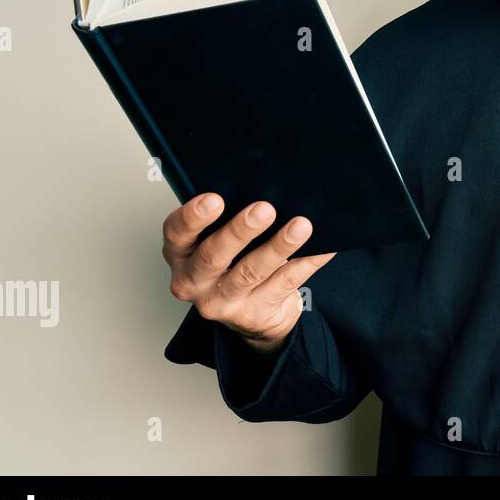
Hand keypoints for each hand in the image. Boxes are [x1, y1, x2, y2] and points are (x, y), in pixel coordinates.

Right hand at [162, 193, 336, 353]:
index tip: (215, 199)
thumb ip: (229, 217)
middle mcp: (193, 280)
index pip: (177, 233)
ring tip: (300, 226)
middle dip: (240, 231)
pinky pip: (284, 283)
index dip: (193, 216)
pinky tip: (322, 247)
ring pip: (250, 272)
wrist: (253, 311)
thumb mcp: (220, 240)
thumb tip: (265, 186)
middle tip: (264, 210)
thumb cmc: (235, 261)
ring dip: (277, 247)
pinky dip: (306, 262)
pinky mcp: (253, 313)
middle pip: (213, 255)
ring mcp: (222, 301)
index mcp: (181, 253)